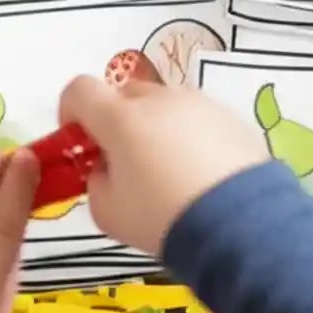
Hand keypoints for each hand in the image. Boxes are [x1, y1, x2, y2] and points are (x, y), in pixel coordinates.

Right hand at [59, 76, 268, 255]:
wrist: (240, 223)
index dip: (72, 112)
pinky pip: (198, 118)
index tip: (81, 142)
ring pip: (164, 105)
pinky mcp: (231, 116)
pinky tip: (202, 173)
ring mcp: (199, 103)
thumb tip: (107, 168)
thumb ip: (96, 182)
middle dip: (116, 122)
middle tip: (126, 162)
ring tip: (171, 172)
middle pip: (124, 96)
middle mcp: (159, 99)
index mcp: (120, 117)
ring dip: (156, 128)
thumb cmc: (161, 217)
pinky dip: (191, 136)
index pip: (80, 89)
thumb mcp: (108, 212)